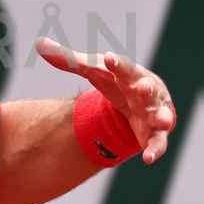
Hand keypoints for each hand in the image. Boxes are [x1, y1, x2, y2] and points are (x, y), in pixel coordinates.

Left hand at [35, 37, 175, 162]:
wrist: (136, 101)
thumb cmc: (115, 80)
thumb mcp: (93, 71)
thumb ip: (69, 61)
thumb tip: (40, 45)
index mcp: (130, 74)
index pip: (124, 67)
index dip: (117, 64)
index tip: (108, 59)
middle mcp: (146, 91)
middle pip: (147, 88)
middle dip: (145, 88)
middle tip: (142, 87)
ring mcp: (153, 112)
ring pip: (161, 115)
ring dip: (163, 118)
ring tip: (163, 121)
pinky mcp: (154, 133)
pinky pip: (158, 142)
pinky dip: (155, 149)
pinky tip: (148, 158)